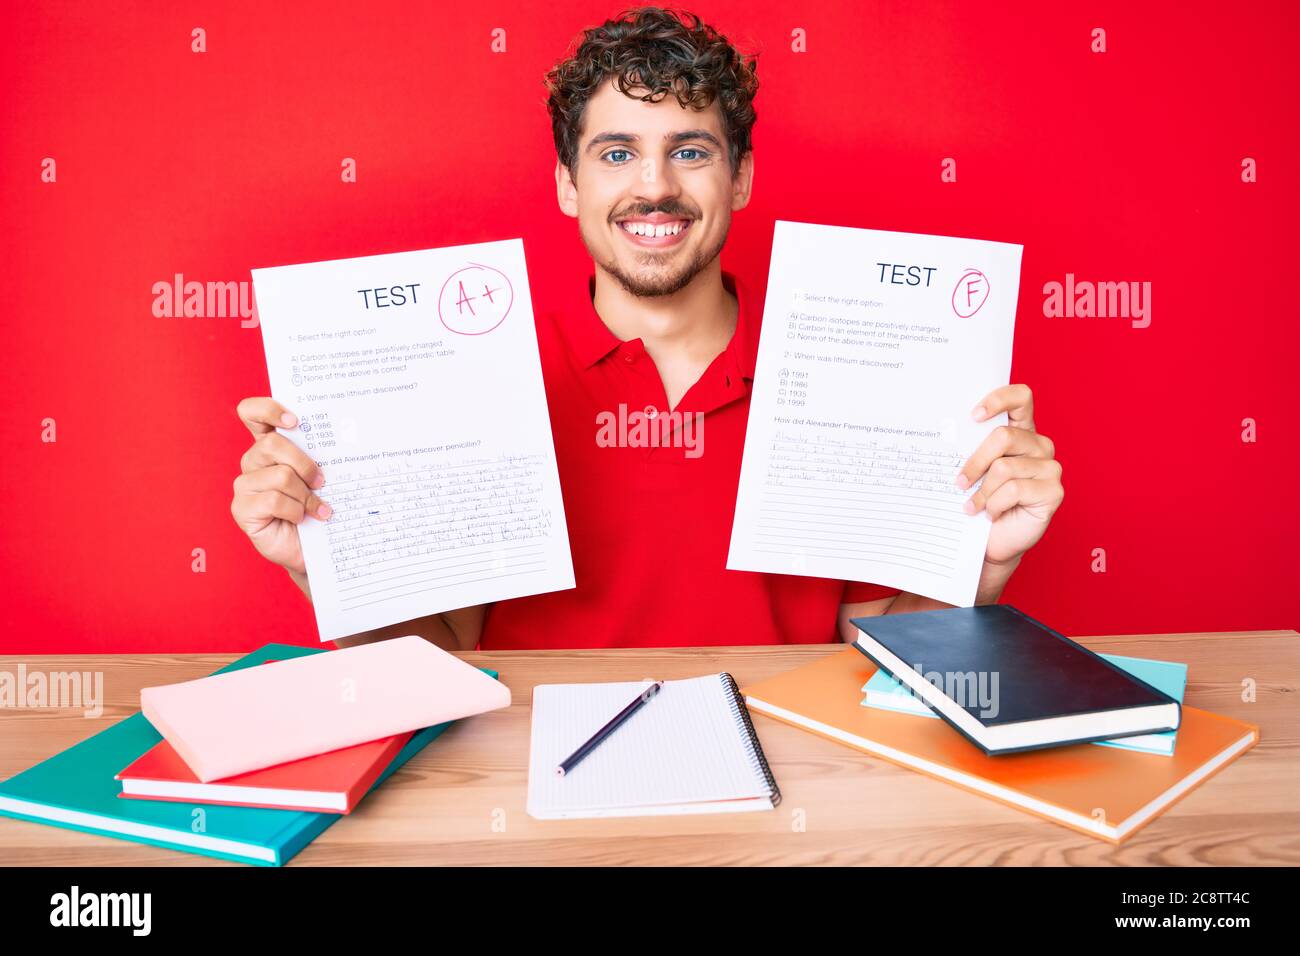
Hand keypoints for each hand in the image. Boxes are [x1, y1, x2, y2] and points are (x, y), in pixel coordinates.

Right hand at [230, 397, 329, 575]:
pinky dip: (296, 510)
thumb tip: (342, 437)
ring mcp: (244, 485)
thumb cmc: (317, 508)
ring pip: (279, 476)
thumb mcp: (321, 478)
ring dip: (305, 494)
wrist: (313, 547)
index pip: (253, 414)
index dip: (269, 410)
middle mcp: (253, 462)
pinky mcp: (242, 508)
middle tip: (322, 481)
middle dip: (305, 463)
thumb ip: (319, 456)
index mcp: (270, 446)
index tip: (295, 421)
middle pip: (272, 445)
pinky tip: (302, 519)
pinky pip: (273, 500)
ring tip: (318, 508)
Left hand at [955, 384, 1063, 566]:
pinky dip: (994, 505)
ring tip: (972, 506)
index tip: (973, 416)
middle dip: (975, 461)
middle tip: (959, 482)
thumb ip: (971, 449)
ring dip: (982, 492)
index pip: (1020, 398)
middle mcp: (1039, 444)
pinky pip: (1014, 490)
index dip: (998, 399)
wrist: (992, 541)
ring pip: (1004, 468)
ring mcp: (1050, 467)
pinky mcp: (1053, 491)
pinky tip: (991, 514)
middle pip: (1003, 437)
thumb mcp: (974, 471)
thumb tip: (944, 433)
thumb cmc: (980, 501)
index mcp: (1021, 430)